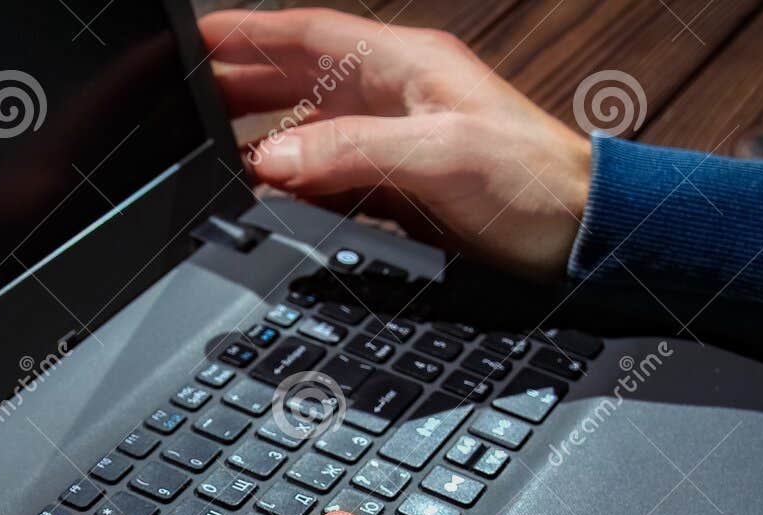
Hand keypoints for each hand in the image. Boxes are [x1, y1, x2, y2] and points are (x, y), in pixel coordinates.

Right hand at [200, 7, 590, 279]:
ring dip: (258, 139)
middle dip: (238, 86)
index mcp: (403, 66)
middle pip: (296, 80)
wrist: (580, 236)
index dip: (248, 31)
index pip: (307, 35)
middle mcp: (392, 96)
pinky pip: (325, 177)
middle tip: (183, 103)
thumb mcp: (438, 157)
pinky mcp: (396, 187)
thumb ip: (352, 152)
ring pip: (306, 130)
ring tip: (209, 152)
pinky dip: (289, 184)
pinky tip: (263, 197)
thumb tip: (276, 158)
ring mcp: (391, 141)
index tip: (195, 38)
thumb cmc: (532, 182)